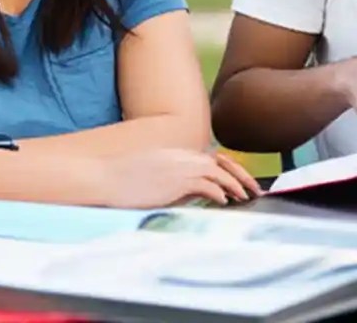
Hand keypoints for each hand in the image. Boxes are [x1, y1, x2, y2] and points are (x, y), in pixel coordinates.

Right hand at [93, 148, 263, 207]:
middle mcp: (182, 157)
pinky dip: (219, 192)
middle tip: (254, 189)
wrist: (101, 177)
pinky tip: (225, 201)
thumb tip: (196, 194)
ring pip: (218, 172)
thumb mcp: (153, 177)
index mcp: (177, 154)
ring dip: (235, 185)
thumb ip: (176, 182)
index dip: (229, 168)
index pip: (212, 157)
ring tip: (245, 196)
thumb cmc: (121, 182)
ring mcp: (180, 166)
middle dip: (241, 175)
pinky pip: (207, 185)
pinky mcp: (176, 180)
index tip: (240, 180)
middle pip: (222, 162)